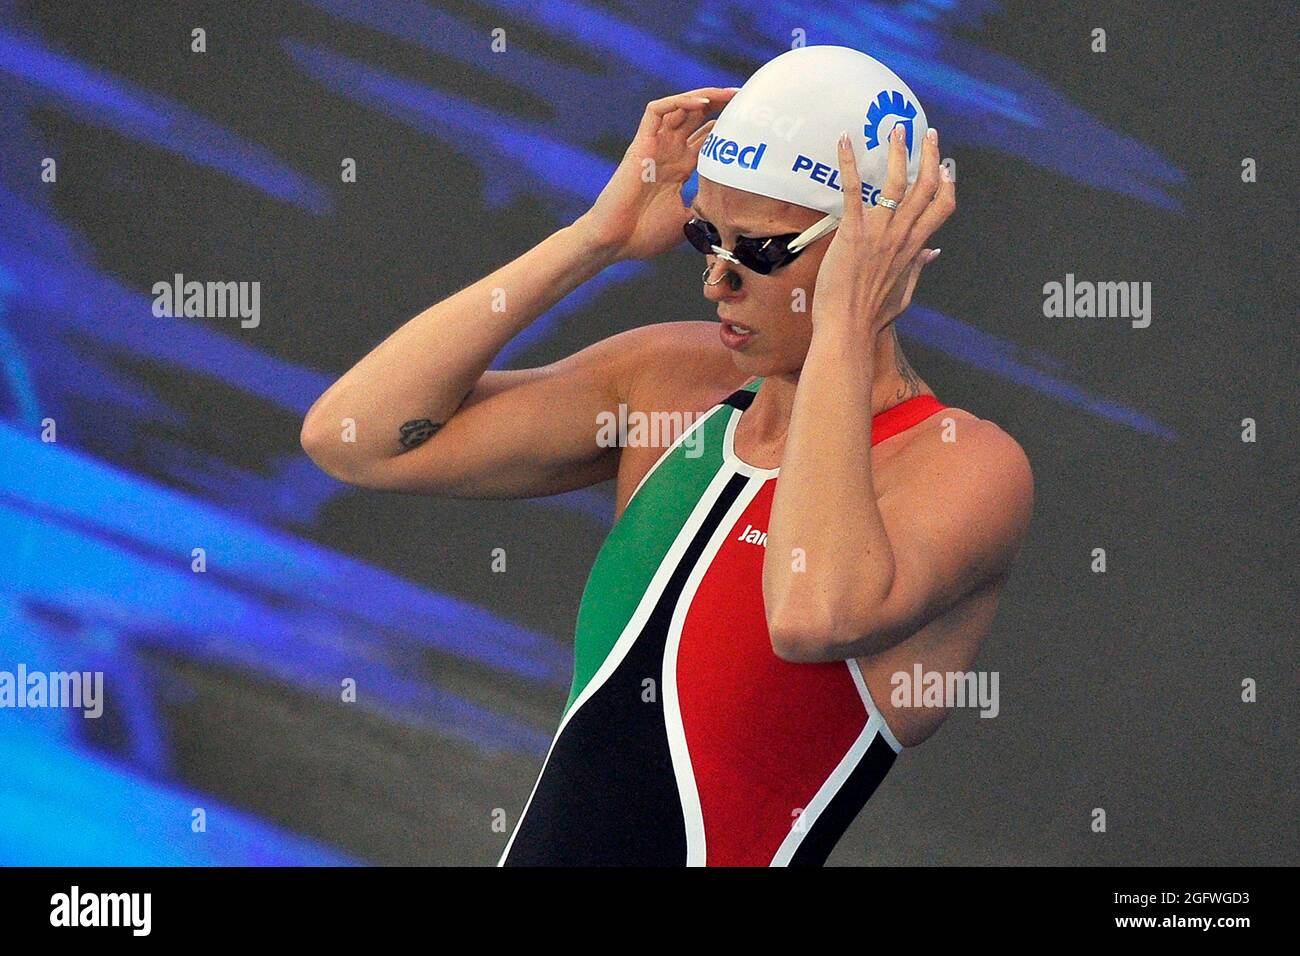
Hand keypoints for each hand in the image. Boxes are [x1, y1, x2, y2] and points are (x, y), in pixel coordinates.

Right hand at [572, 87, 737, 262]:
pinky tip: (703, 103)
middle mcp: (668, 152)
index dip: (727, 127)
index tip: (753, 124)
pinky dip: (680, 102)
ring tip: (731, 94)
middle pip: (697, 116)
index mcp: (680, 168)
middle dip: (722, 104)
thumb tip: (733, 210)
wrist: (616, 242)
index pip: (706, 137)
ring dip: (706, 96)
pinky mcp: (640, 143)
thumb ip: (705, 208)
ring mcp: (655, 146)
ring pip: (680, 106)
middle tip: (748, 99)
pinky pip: (657, 110)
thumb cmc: (645, 235)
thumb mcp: (688, 221)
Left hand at [811, 123, 954, 333]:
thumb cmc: (871, 317)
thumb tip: (933, 253)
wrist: (847, 329)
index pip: (941, 208)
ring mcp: (878, 232)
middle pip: (926, 187)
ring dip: (898, 152)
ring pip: (896, 183)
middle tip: (928, 135)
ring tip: (897, 129)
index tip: (946, 167)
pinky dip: (848, 163)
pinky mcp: (852, 232)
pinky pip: (852, 190)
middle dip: (929, 156)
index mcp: (914, 248)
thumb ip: (918, 268)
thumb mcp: (904, 294)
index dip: (946, 184)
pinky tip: (844, 141)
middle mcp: (901, 236)